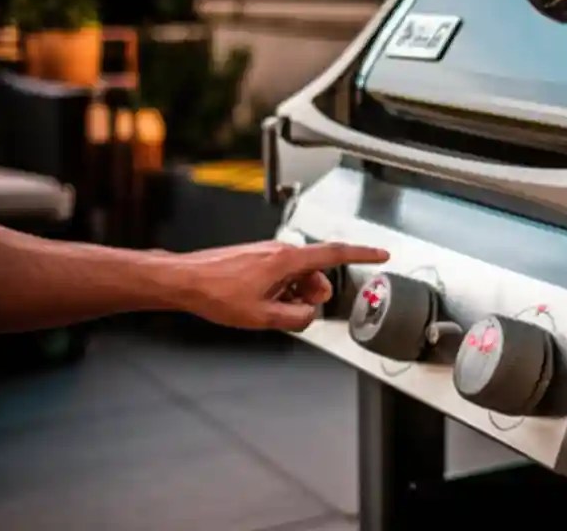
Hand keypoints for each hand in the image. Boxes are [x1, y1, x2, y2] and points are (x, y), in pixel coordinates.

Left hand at [161, 241, 388, 331]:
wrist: (185, 280)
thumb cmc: (216, 293)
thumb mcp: (263, 316)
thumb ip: (296, 317)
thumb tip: (310, 315)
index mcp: (287, 260)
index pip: (335, 254)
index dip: (363, 254)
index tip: (381, 254)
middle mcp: (280, 250)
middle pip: (316, 270)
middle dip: (316, 291)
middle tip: (304, 309)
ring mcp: (268, 252)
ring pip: (298, 273)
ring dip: (297, 292)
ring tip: (275, 309)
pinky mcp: (257, 257)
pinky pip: (283, 271)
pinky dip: (283, 288)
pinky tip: (265, 302)